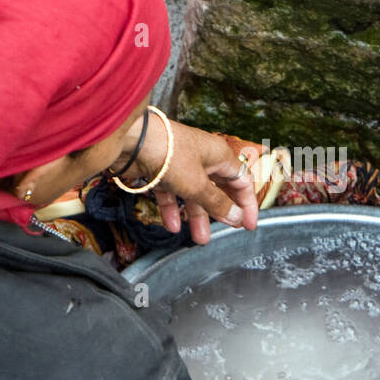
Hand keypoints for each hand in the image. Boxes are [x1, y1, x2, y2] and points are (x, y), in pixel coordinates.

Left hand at [127, 114, 258, 243]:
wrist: (132, 140)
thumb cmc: (171, 155)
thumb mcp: (198, 185)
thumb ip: (218, 204)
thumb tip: (237, 217)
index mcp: (220, 156)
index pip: (242, 181)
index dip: (247, 204)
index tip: (248, 225)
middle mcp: (203, 159)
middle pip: (219, 189)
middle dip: (222, 212)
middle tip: (227, 231)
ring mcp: (181, 165)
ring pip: (195, 194)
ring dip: (197, 216)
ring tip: (199, 239)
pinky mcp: (161, 171)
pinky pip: (172, 193)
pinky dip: (173, 209)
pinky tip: (172, 226)